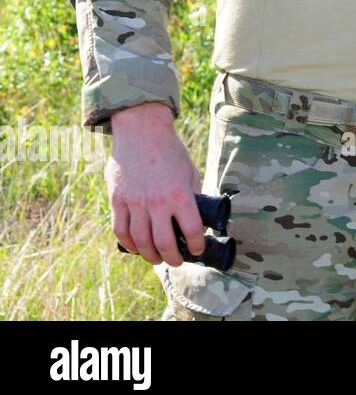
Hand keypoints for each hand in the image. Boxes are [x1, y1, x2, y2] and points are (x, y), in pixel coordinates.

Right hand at [108, 102, 203, 266]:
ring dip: (150, 256)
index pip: (191, 231)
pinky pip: (121, 231)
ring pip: (141, 242)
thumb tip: (197, 218)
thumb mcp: (189, 172)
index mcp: (180, 195)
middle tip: (176, 261)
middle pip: (164, 243)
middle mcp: (157, 202)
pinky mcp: (118, 201)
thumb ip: (192, 196)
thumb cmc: (170, 153)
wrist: (142, 133)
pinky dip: (129, 245)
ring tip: (157, 258)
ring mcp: (135, 203)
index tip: (197, 249)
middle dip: (172, 258)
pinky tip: (136, 248)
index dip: (196, 245)